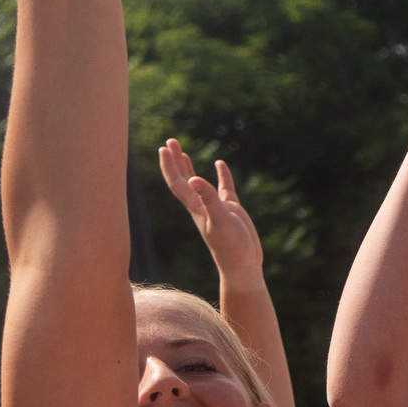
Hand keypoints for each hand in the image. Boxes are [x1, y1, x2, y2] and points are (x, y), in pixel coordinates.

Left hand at [159, 139, 261, 280]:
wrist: (243, 265)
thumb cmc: (231, 245)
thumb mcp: (221, 219)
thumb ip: (208, 198)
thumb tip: (193, 178)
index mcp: (196, 207)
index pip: (178, 183)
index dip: (169, 166)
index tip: (164, 148)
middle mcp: (201, 205)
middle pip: (183, 179)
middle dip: (175, 161)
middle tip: (169, 141)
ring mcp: (216, 207)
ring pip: (198, 183)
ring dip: (189, 167)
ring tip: (182, 152)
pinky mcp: (230, 210)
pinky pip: (223, 188)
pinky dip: (221, 175)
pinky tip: (220, 164)